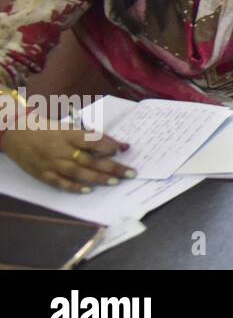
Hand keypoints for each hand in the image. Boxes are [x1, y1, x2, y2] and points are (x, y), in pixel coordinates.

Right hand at [0, 127, 132, 192]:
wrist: (17, 133)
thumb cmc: (49, 129)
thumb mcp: (70, 127)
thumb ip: (93, 137)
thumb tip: (119, 145)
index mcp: (68, 134)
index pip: (90, 140)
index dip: (106, 146)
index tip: (121, 150)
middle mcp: (60, 149)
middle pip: (89, 160)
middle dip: (111, 167)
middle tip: (129, 173)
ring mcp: (51, 163)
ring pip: (77, 172)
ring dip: (97, 178)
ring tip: (114, 182)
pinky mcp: (43, 174)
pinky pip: (60, 182)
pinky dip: (74, 187)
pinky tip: (88, 190)